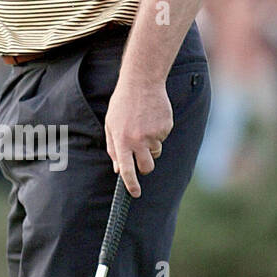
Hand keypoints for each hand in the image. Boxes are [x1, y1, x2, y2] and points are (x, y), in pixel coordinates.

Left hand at [104, 75, 173, 196]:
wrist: (142, 83)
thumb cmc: (123, 105)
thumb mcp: (111, 125)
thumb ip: (114, 149)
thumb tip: (118, 170)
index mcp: (122, 141)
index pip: (127, 169)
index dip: (131, 184)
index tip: (135, 194)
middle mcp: (138, 140)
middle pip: (147, 167)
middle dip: (145, 168)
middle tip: (142, 160)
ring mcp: (154, 134)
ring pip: (156, 151)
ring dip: (151, 145)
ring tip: (143, 126)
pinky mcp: (165, 127)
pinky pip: (163, 138)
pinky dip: (158, 132)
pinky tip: (152, 117)